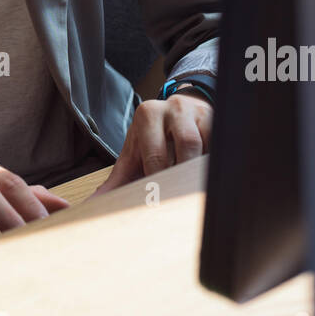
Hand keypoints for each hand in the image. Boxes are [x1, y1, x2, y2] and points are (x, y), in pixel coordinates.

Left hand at [91, 94, 212, 195]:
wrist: (177, 112)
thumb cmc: (153, 140)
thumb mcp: (132, 157)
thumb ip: (115, 183)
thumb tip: (92, 206)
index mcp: (147, 115)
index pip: (156, 154)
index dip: (160, 181)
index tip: (159, 202)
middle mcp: (174, 109)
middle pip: (187, 144)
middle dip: (185, 174)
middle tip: (181, 197)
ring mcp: (199, 113)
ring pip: (208, 143)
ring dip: (201, 169)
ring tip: (196, 188)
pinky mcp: (218, 118)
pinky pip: (222, 143)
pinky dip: (216, 163)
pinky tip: (209, 175)